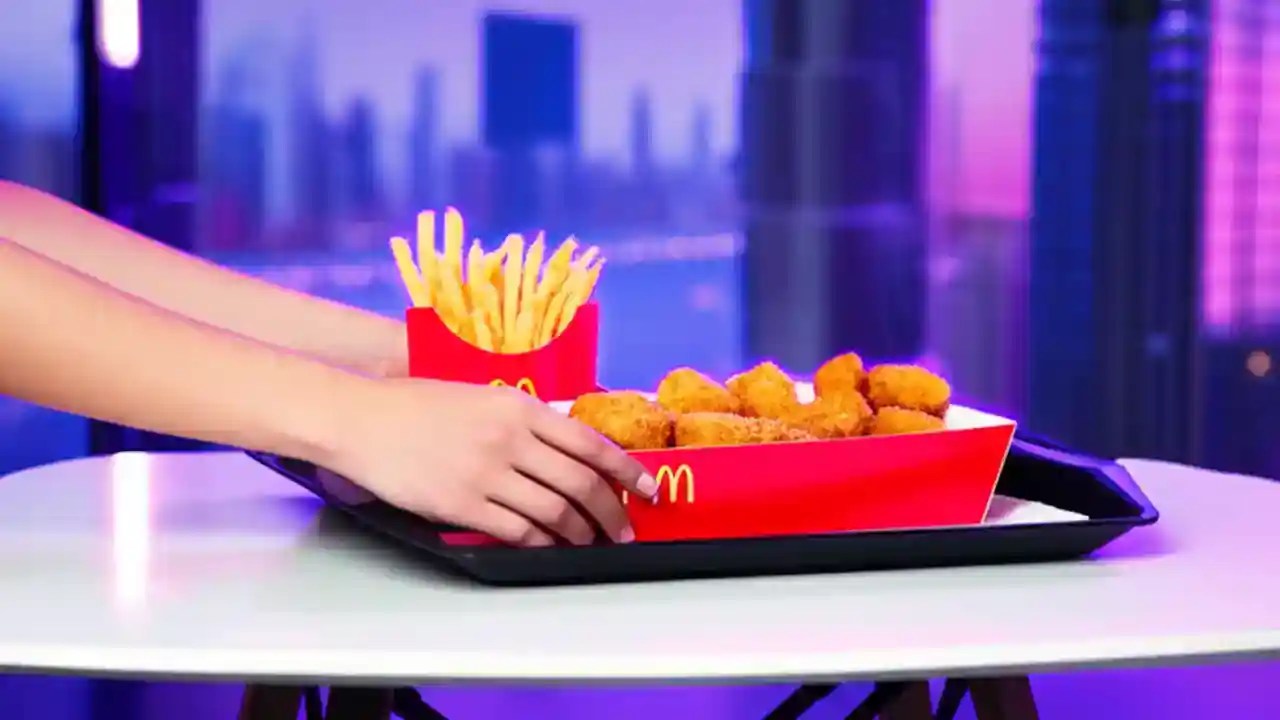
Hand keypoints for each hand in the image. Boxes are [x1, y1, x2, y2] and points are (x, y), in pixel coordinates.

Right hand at [321, 378, 657, 546]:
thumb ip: (524, 419)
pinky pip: (519, 532)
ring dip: (581, 534)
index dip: (627, 470)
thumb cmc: (416, 405)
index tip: (648, 488)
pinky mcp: (463, 505)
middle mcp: (510, 439)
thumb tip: (567, 446)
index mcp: (519, 407)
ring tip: (591, 542)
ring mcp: (487, 474)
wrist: (362, 420)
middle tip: (624, 529)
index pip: (590, 442)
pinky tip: (551, 548)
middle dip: (612, 512)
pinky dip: (543, 544)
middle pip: (581, 483)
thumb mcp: (481, 396)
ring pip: (555, 513)